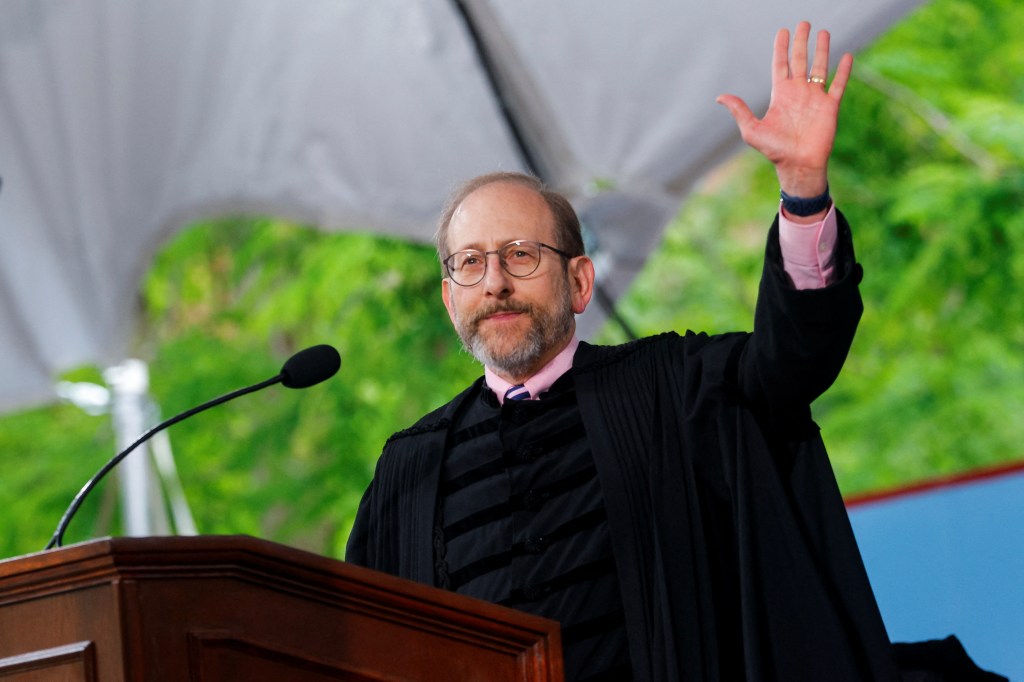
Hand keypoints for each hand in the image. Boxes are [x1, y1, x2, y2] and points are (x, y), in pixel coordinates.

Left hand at [716, 21, 852, 197]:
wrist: (798, 165)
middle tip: (803, 23)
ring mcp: (815, 98)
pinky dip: (843, 71)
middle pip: (800, 60)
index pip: (780, 65)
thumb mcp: (752, 130)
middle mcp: (798, 92)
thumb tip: (720, 97)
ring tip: (823, 32)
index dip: (781, 48)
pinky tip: (846, 56)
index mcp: (780, 95)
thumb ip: (740, 110)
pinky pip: (839, 84)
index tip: (782, 31)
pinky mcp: (830, 106)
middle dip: (801, 42)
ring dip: (822, 50)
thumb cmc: (774, 151)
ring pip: (820, 67)